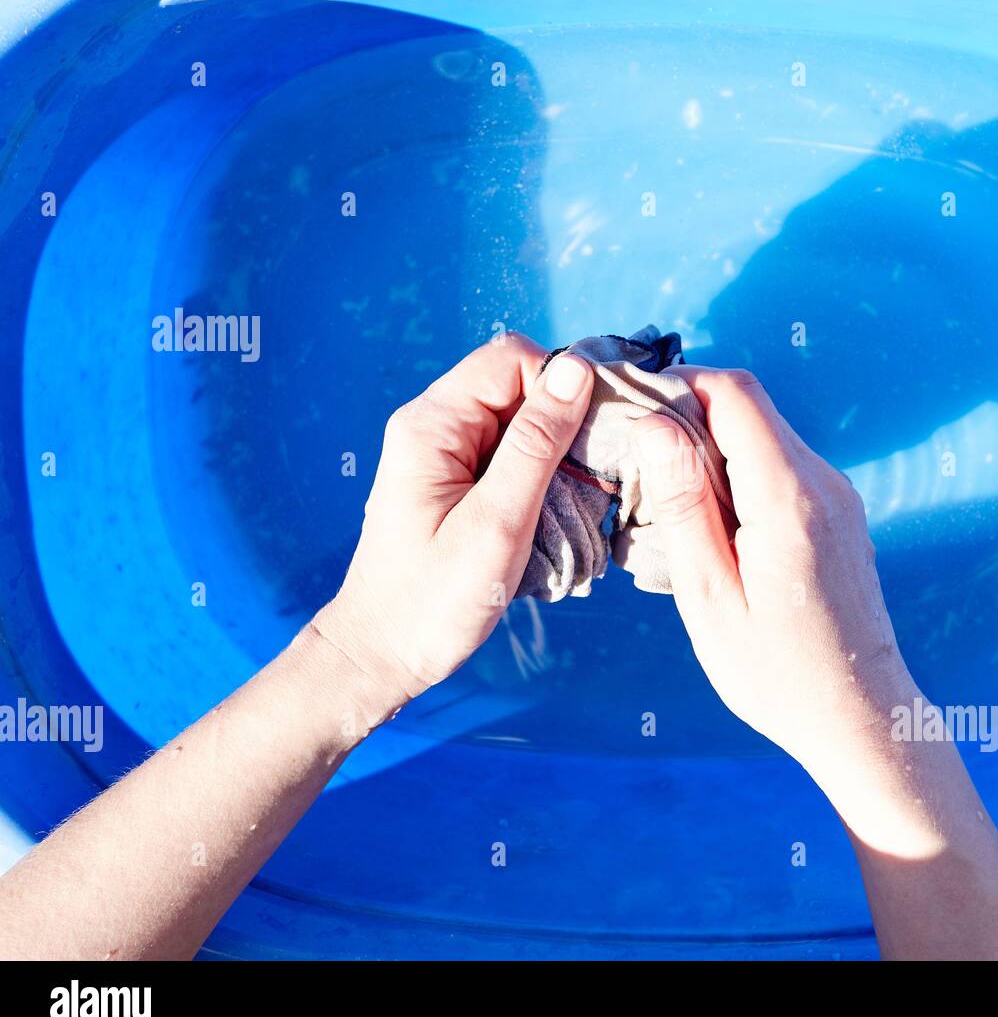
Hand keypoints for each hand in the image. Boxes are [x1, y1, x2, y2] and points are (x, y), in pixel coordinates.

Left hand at [311, 334, 592, 724]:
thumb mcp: (496, 523)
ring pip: (521, 420)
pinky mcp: (457, 480)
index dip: (560, 385)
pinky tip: (553, 510)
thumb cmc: (431, 601)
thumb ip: (536, 444)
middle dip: (564, 419)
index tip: (595, 432)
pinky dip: (541, 474)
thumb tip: (575, 370)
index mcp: (431, 425)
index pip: (511, 361)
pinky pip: (511, 453)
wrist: (383, 655)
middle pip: (518, 385)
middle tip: (593, 473)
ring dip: (556, 452)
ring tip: (576, 499)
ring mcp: (444, 454)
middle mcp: (434, 426)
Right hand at [629, 366, 912, 767]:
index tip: (632, 409)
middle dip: (687, 416)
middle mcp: (823, 483)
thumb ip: (684, 504)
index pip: (735, 393)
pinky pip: (780, 466)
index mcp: (789, 499)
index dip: (678, 383)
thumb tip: (656, 423)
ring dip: (710, 450)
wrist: (860, 716)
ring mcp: (837, 496)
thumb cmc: (777, 672)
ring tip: (669, 505)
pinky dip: (737, 475)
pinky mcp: (838, 512)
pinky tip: (712, 526)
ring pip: (763, 435)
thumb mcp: (710, 595)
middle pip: (748, 407)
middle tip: (637, 463)